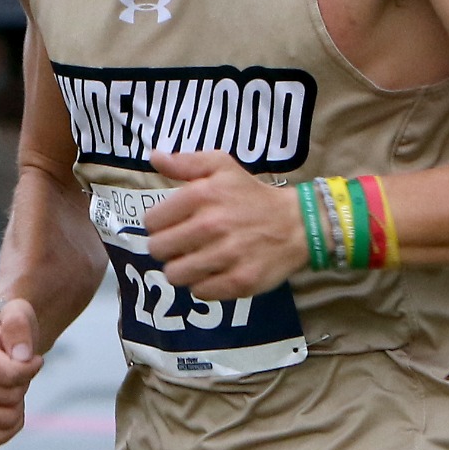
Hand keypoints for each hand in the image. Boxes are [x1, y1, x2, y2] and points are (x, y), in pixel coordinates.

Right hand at [0, 300, 44, 447]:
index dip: (30, 369)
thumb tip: (21, 357)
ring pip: (3, 421)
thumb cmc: (10, 334)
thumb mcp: (19, 315)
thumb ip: (19, 326)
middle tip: (14, 376)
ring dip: (16, 408)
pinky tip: (5, 412)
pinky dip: (8, 429)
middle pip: (7, 399)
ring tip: (8, 391)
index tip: (30, 358)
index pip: (11, 374)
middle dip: (21, 388)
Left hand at [142, 150, 307, 301]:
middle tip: (184, 244)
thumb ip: (186, 162)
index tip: (174, 224)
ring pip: (174, 275)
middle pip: (158, 250)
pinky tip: (216, 271)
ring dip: (182, 269)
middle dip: (167, 248)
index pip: (151, 222)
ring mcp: (226, 256)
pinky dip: (204, 284)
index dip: (159, 224)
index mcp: (202, 194)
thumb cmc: (252, 195)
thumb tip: (155, 157)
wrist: (297, 223)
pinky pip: (199, 292)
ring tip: (198, 259)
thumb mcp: (222, 166)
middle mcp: (211, 225)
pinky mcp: (239, 281)